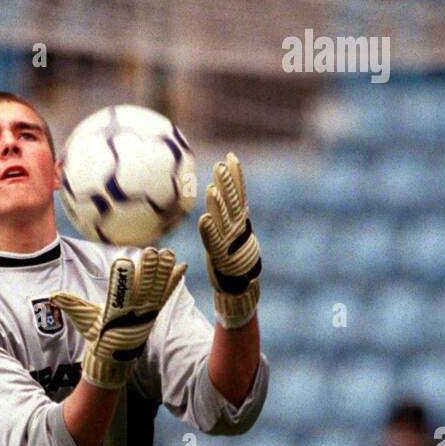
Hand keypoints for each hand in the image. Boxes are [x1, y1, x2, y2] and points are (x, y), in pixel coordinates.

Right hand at [50, 246, 184, 390]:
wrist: (114, 358)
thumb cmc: (97, 336)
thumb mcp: (83, 320)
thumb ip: (71, 304)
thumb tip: (53, 296)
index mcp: (115, 313)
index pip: (118, 293)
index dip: (121, 279)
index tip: (123, 261)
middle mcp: (133, 313)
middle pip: (142, 288)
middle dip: (147, 271)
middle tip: (152, 252)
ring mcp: (146, 312)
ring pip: (156, 289)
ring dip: (163, 272)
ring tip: (169, 254)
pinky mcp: (155, 312)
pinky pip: (166, 294)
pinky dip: (174, 281)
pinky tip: (181, 266)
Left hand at [198, 153, 261, 328]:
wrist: (239, 288)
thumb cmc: (231, 262)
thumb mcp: (228, 236)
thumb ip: (225, 219)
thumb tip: (217, 201)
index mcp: (240, 222)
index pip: (239, 194)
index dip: (235, 176)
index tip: (231, 157)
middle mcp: (236, 229)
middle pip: (232, 202)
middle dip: (227, 183)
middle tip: (221, 164)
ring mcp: (229, 242)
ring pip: (224, 219)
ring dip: (219, 203)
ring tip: (212, 186)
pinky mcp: (220, 256)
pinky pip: (213, 241)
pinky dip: (210, 231)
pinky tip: (204, 219)